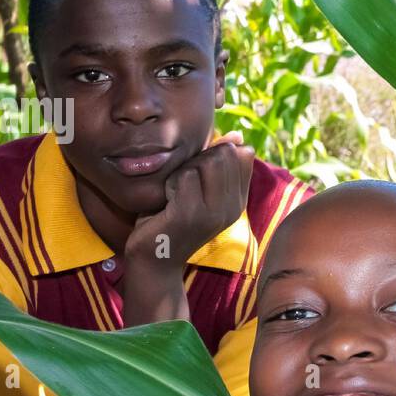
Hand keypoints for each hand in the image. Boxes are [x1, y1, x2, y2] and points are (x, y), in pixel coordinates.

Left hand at [124, 132, 253, 268]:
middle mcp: (233, 208)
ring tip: (175, 196)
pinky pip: (185, 177)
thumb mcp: (199, 187)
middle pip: (223, 154)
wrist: (154, 259)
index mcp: (239, 200)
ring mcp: (215, 213)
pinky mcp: (193, 215)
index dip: (214, 154)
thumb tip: (239, 136)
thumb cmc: (171, 217)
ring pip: (204, 163)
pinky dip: (170, 184)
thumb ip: (218, 163)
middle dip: (197, 161)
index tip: (198, 178)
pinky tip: (167, 204)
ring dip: (182, 172)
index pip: (241, 154)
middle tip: (183, 187)